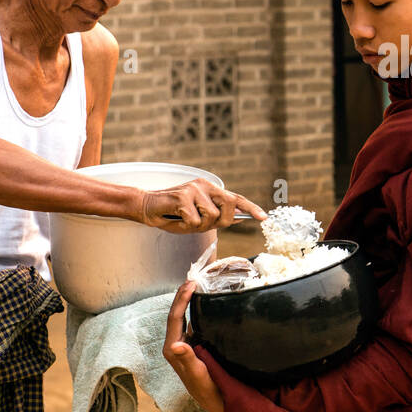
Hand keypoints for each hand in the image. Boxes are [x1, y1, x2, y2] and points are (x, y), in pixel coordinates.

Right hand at [139, 180, 266, 232]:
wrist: (147, 208)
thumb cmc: (173, 214)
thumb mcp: (198, 218)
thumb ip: (217, 216)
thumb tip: (239, 218)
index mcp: (210, 189)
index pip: (236, 198)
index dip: (251, 208)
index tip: (264, 218)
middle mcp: (205, 186)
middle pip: (230, 205)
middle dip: (222, 220)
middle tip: (203, 224)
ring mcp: (194, 189)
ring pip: (211, 216)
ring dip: (199, 225)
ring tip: (185, 220)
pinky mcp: (182, 196)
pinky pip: (194, 220)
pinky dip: (186, 226)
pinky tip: (176, 218)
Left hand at [163, 280, 225, 411]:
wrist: (213, 399)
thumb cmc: (207, 388)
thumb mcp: (198, 375)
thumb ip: (186, 359)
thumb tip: (174, 344)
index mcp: (173, 349)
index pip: (175, 317)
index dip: (181, 299)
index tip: (192, 284)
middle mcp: (175, 344)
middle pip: (175, 314)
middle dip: (181, 295)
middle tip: (193, 278)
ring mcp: (183, 344)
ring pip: (181, 317)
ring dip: (186, 300)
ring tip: (195, 284)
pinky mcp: (192, 345)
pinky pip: (190, 322)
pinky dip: (193, 309)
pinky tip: (202, 301)